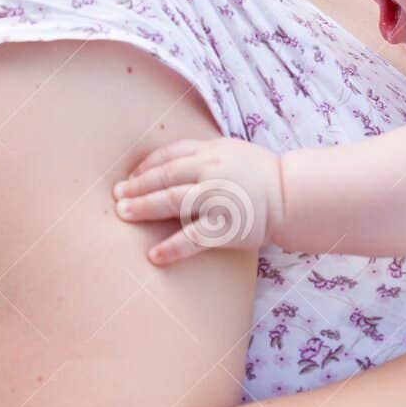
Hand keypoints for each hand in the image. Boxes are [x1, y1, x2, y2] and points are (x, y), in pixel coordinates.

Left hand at [113, 136, 281, 263]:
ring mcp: (217, 198)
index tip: (129, 178)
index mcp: (210, 152)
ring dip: (144, 207)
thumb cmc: (259, 174)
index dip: (145, 167)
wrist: (290, 195)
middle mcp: (211, 171)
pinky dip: (172, 247)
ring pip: (172, 201)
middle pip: (164, 177)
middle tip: (115, 197)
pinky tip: (153, 255)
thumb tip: (169, 161)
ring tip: (122, 215)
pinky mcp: (226, 226)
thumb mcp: (231, 151)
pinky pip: (193, 238)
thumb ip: (202, 153)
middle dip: (136, 187)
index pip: (169, 156)